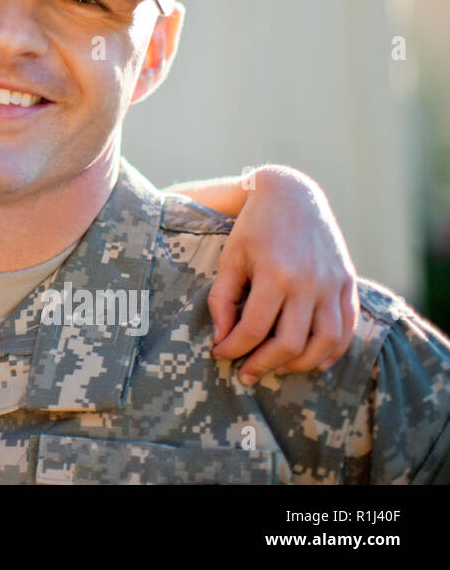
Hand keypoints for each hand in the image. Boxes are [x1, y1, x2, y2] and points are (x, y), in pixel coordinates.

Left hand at [208, 166, 358, 383]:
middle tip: (245, 374)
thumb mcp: (230, 258)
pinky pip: (348, 328)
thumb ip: (222, 299)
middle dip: (264, 365)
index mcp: (275, 274)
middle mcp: (309, 283)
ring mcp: (333, 284)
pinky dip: (334, 351)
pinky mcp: (348, 283)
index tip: (220, 355)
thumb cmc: (254, 228)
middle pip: (291, 344)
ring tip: (277, 368)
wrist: (293, 196)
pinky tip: (314, 361)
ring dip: (301, 365)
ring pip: (325, 343)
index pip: (254, 328)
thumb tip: (222, 339)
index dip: (234, 348)